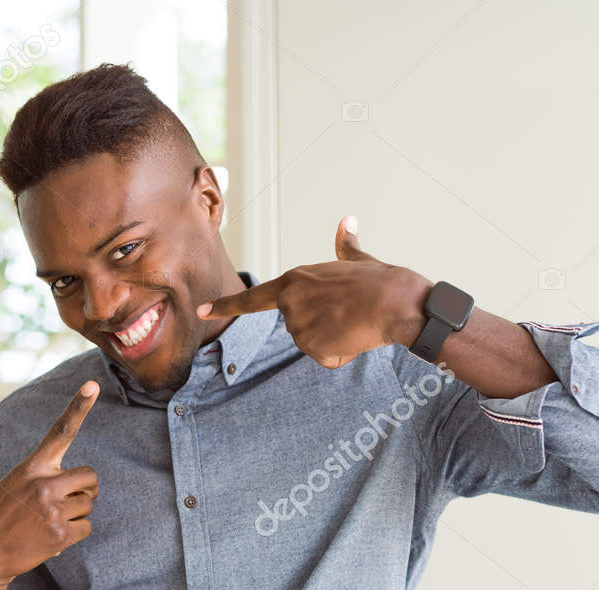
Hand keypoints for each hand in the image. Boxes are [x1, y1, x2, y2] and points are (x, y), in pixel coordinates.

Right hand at [0, 381, 99, 589]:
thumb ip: (43, 477)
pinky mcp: (60, 535)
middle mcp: (44, 484)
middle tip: (65, 501)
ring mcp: (52, 510)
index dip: (78, 406)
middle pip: (91, 476)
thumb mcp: (12, 486)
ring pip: (89, 504)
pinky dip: (74, 534)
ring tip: (47, 522)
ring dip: (77, 514)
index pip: (60, 431)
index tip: (92, 385)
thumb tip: (78, 486)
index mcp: (30, 467)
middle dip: (85, 489)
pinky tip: (51, 537)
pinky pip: (87, 528)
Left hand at [197, 216, 431, 367]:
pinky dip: (342, 354)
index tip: (201, 310)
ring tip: (356, 323)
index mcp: (296, 279)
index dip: (226, 305)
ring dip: (335, 342)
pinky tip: (356, 337)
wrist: (397, 303)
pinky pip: (327, 359)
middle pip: (299, 327)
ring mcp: (298, 325)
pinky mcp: (311, 347)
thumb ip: (346, 247)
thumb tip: (347, 221)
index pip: (253, 298)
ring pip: (314, 345)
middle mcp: (290, 302)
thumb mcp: (359, 260)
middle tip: (349, 313)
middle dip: (324, 327)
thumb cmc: (382, 281)